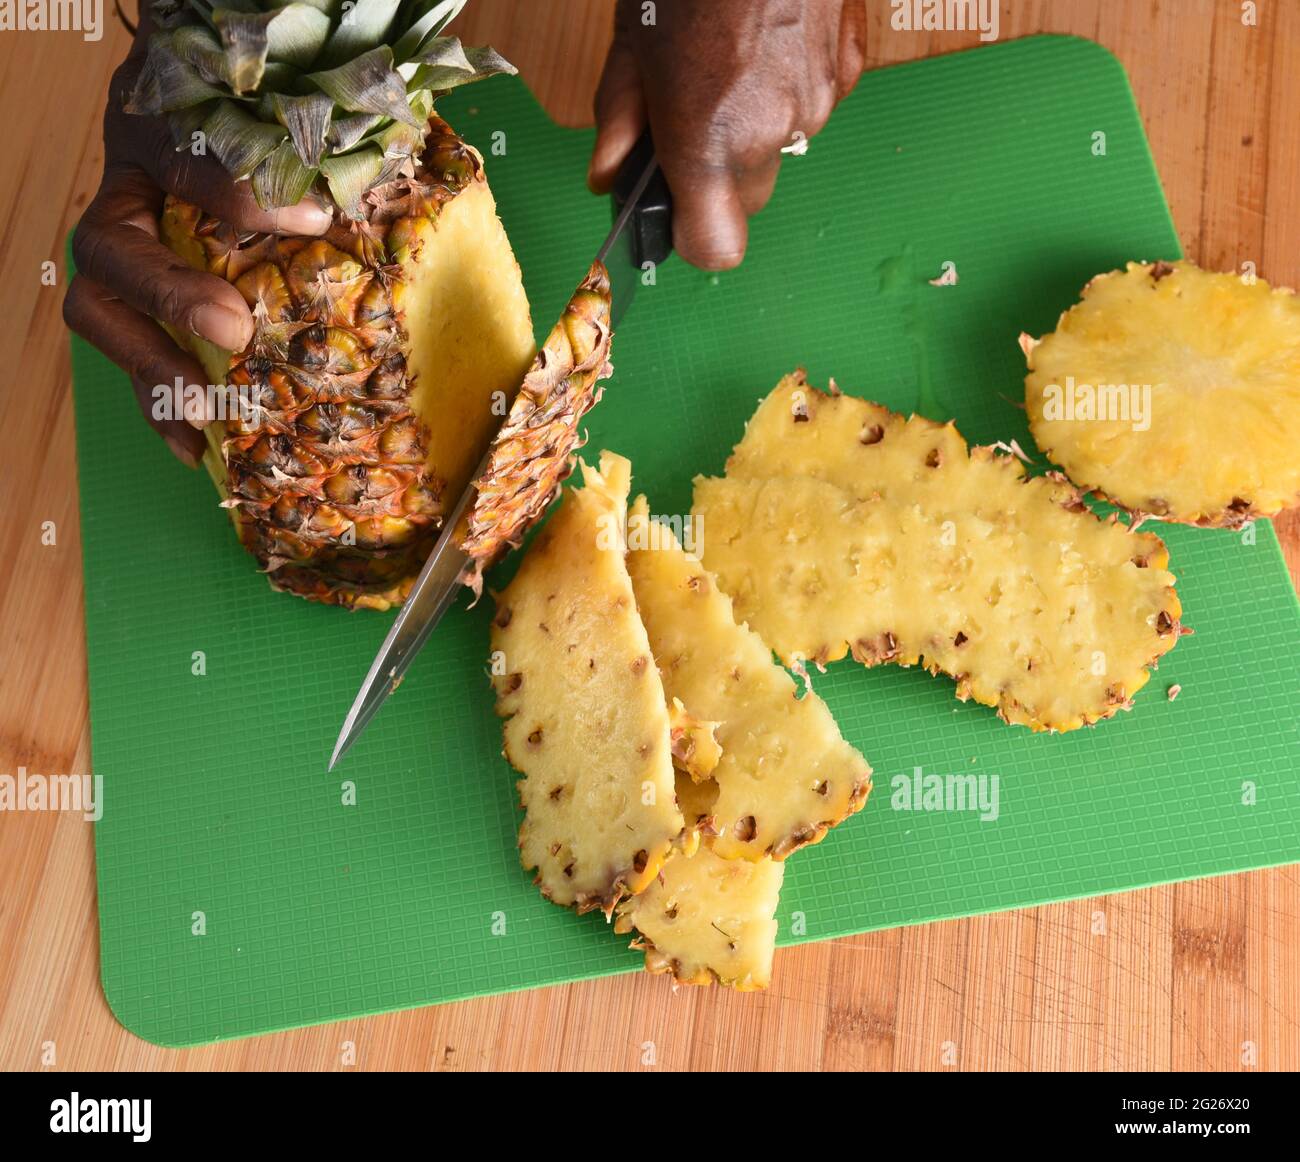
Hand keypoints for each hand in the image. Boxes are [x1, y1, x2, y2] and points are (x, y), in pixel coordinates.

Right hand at [63, 25, 332, 465]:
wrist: (215, 104)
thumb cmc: (247, 119)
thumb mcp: (268, 117)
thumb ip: (298, 149)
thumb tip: (343, 202)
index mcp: (152, 139)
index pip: (183, 161)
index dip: (238, 194)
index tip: (315, 218)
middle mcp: (123, 200)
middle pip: (111, 252)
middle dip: (170, 298)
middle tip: (234, 330)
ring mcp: (118, 257)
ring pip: (100, 312)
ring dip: (151, 367)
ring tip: (205, 416)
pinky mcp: (130, 308)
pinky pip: (128, 357)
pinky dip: (160, 404)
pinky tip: (198, 449)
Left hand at [588, 0, 864, 270]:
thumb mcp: (632, 41)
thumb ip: (620, 119)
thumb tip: (609, 177)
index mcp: (708, 137)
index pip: (715, 248)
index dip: (691, 237)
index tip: (673, 210)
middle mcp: (769, 134)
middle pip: (746, 203)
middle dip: (718, 178)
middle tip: (691, 119)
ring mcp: (816, 103)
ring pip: (779, 150)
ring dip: (753, 127)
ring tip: (729, 60)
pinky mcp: (846, 70)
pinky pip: (810, 107)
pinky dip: (786, 90)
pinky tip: (766, 41)